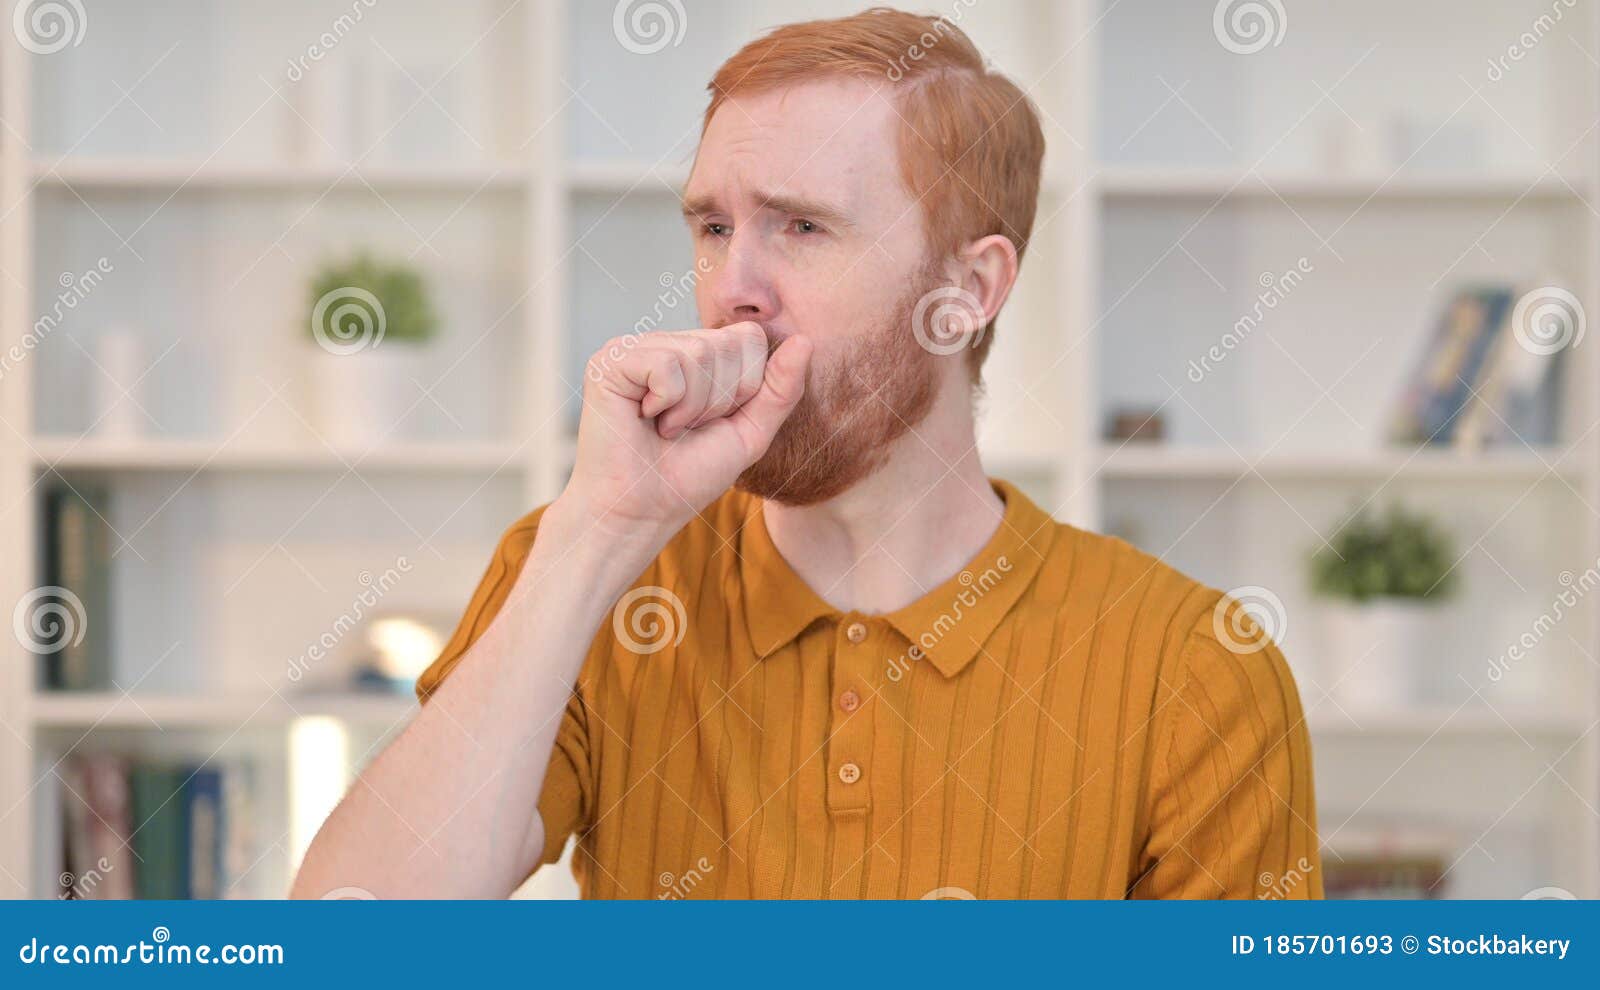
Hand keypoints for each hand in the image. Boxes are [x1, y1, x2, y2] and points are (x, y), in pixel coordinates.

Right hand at [558, 322, 811, 544]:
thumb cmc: (689, 476)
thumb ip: (780, 390)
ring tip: (665, 428)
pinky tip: (645, 419)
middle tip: (685, 428)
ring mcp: (636, 348)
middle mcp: (666, 342)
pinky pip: (667, 364)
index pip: (749, 337)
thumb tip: (804, 341)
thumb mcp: (750, 432)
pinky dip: (667, 403)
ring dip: (692, 407)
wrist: (642, 511)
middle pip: (727, 343)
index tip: (714, 420)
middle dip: (719, 399)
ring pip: (699, 353)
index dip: (745, 386)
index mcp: (697, 353)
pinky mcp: (611, 360)